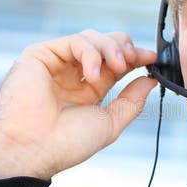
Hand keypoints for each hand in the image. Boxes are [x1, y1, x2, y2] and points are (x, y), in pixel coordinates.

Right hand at [0, 30, 157, 179]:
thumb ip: (131, 101)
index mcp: (88, 89)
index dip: (135, 56)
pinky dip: (90, 53)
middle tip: (135, 59)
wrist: (34, 149)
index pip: (116, 63)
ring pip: (91, 38)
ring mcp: (57, 63)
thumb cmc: (66, 143)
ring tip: (117, 66)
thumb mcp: (110, 122)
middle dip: (124, 47)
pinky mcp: (40, 55)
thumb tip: (151, 80)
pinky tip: (92, 75)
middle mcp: (73, 73)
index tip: (152, 58)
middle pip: (105, 44)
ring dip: (111, 48)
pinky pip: (74, 41)